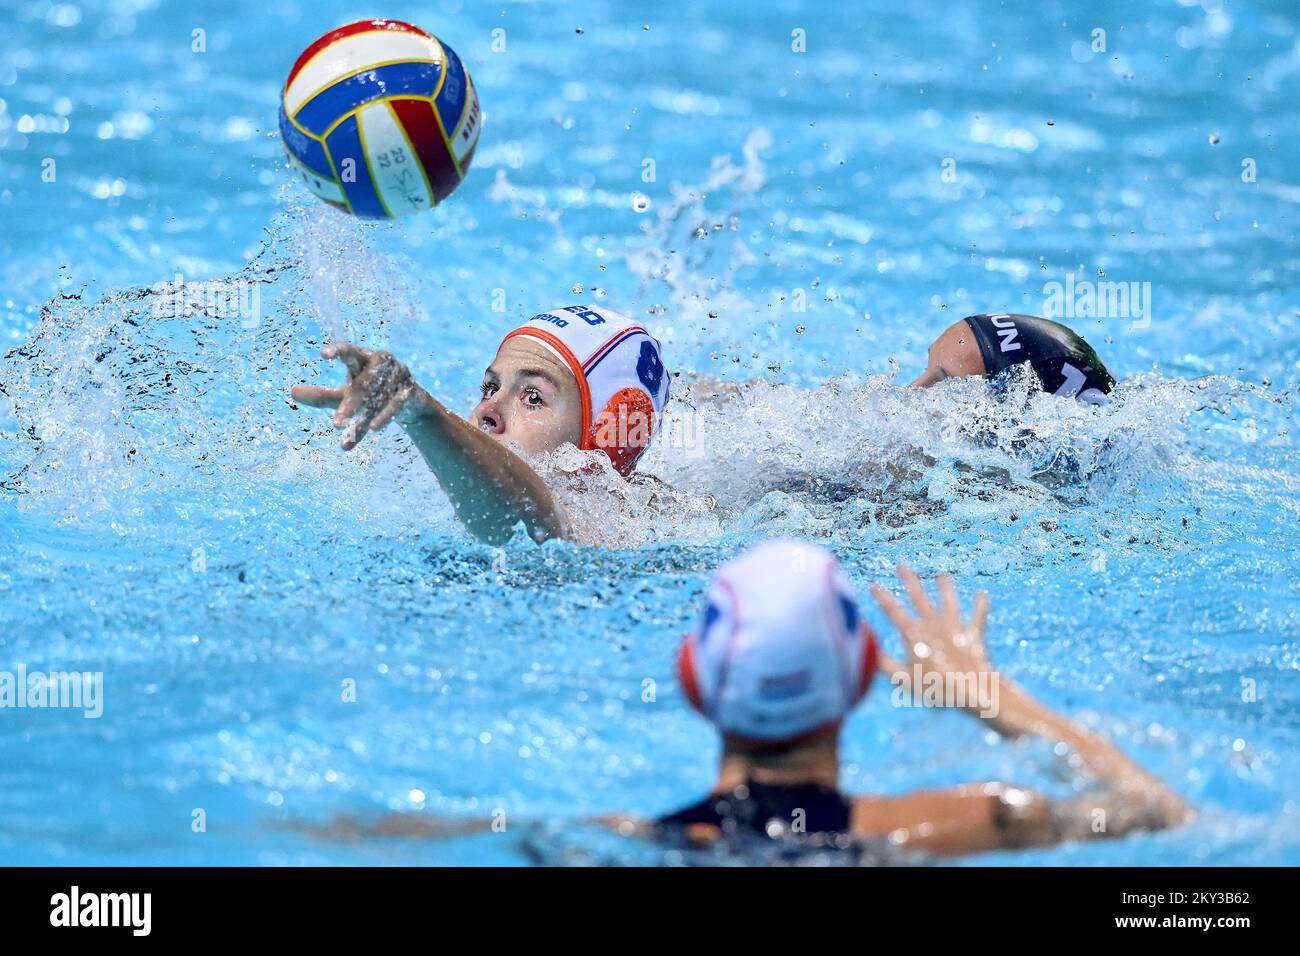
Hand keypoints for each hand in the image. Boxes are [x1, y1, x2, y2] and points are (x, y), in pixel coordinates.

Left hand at [291, 342, 423, 449]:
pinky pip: (396, 404)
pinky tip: (373, 429)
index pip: (348, 351)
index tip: (322, 355)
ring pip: (378, 399)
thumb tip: (291, 393)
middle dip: (350, 405)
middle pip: (363, 383)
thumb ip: (321, 395)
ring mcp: (398, 374)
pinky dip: (385, 416)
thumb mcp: (345, 395)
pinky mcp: (410, 390)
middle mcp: (381, 362)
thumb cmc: (370, 393)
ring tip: (349, 438)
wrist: (408, 402)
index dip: (337, 351)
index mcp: (362, 357)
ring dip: (365, 419)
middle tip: (335, 424)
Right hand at [870, 564, 995, 715]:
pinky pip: (978, 616)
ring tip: (942, 575)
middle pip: (919, 597)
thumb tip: (865, 649)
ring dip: (945, 587)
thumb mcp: (903, 679)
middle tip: (902, 564)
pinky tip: (982, 594)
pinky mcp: (973, 635)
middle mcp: (934, 625)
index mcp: (914, 634)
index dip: (882, 597)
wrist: (971, 689)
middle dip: (910, 580)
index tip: (874, 585)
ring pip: (949, 602)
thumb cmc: (935, 687)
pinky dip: (981, 605)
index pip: (894, 611)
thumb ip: (883, 663)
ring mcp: (954, 628)